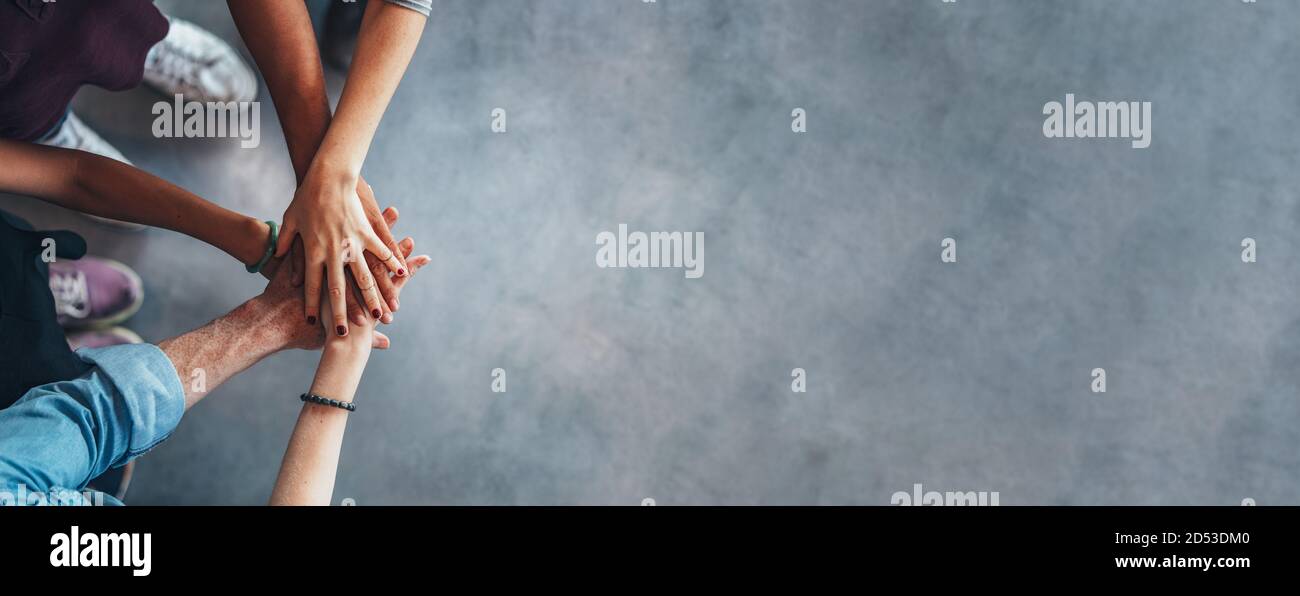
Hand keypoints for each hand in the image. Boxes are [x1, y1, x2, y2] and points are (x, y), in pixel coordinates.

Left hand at [275, 165, 405, 335]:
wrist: (326, 174)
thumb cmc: (305, 195)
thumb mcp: (290, 219)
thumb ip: (286, 242)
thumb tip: (279, 257)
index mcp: (314, 251)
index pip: (312, 286)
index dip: (313, 306)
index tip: (313, 324)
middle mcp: (335, 251)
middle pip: (339, 288)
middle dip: (343, 312)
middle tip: (347, 333)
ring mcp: (353, 242)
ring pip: (365, 276)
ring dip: (374, 296)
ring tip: (382, 313)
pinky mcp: (368, 231)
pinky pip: (383, 251)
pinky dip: (393, 263)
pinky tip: (401, 275)